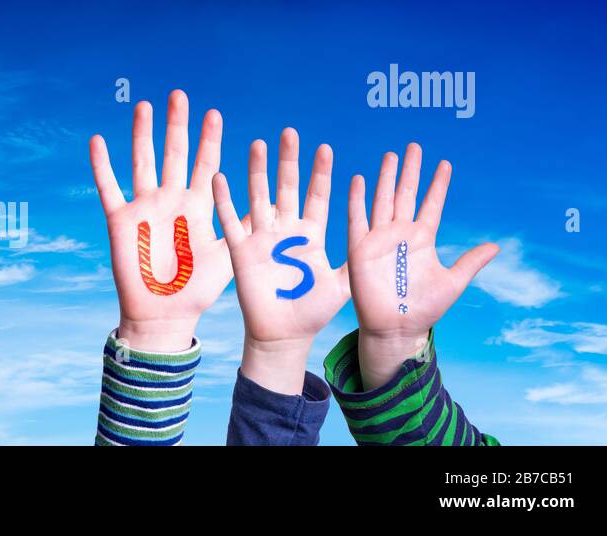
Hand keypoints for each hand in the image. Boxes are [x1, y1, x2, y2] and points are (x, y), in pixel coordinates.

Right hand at [89, 90, 231, 350]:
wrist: (164, 315)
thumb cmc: (198, 291)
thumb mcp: (229, 256)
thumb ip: (244, 228)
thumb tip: (271, 205)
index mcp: (197, 206)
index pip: (204, 163)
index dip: (209, 139)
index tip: (215, 113)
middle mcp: (170, 200)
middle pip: (173, 153)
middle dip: (177, 125)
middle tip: (180, 95)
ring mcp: (144, 208)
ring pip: (143, 162)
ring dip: (142, 134)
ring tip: (143, 106)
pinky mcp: (120, 221)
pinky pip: (109, 187)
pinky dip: (102, 165)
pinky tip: (98, 141)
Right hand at [211, 129, 348, 393]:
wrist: (283, 335)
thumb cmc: (313, 312)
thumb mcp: (343, 285)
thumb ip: (357, 262)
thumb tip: (386, 246)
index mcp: (311, 235)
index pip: (316, 196)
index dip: (320, 174)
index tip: (324, 148)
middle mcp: (286, 231)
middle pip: (287, 188)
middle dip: (289, 161)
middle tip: (290, 133)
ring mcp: (262, 239)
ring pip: (259, 197)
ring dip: (257, 171)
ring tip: (258, 144)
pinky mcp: (241, 252)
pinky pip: (231, 222)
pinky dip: (225, 201)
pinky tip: (220, 177)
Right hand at [347, 144, 498, 388]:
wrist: (395, 328)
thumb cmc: (423, 309)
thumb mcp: (452, 283)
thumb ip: (470, 262)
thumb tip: (496, 246)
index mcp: (423, 239)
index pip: (432, 204)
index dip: (438, 185)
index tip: (445, 165)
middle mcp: (401, 234)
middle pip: (405, 194)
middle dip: (410, 171)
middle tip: (414, 147)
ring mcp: (379, 239)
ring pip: (382, 200)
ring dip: (385, 178)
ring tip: (390, 156)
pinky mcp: (360, 249)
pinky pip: (357, 219)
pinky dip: (357, 200)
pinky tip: (358, 180)